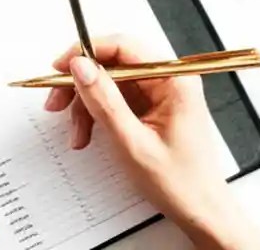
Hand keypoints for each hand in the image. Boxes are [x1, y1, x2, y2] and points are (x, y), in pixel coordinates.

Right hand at [45, 36, 259, 249]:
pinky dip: (95, 115)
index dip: (87, 52)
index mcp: (174, 81)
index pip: (123, 46)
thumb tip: (81, 66)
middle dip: (81, 85)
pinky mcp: (151, 108)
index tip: (61, 68)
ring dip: (85, 105)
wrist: (201, 212)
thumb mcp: (133, 143)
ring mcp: (159, 95)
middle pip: (112, 64)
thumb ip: (105, 101)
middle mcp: (168, 81)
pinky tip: (87, 134)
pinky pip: (114, 99)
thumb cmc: (181, 183)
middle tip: (57, 102)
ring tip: (77, 133)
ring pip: (108, 83)